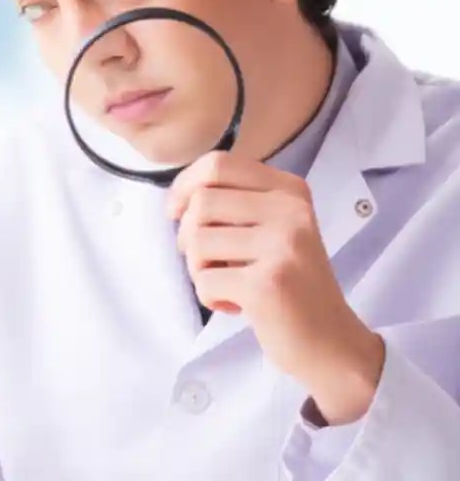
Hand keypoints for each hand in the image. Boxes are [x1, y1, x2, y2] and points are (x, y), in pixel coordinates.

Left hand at [168, 152, 385, 425]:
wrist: (331, 343)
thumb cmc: (288, 286)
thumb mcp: (271, 231)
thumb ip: (234, 206)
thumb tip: (175, 200)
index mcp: (290, 191)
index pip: (218, 164)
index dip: (184, 186)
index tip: (176, 212)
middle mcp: (290, 211)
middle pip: (201, 203)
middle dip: (188, 236)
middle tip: (208, 263)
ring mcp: (282, 246)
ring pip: (197, 241)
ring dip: (199, 270)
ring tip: (227, 285)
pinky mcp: (268, 283)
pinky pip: (205, 281)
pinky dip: (209, 298)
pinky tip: (237, 306)